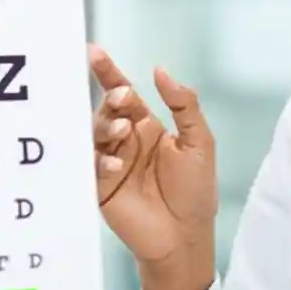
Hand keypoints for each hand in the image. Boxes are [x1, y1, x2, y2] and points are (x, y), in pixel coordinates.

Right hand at [90, 45, 217, 269]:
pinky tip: (118, 166)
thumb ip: (184, 105)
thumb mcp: (199, 142)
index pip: (124, 94)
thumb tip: (160, 71)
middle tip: (121, 99)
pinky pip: (91, 169)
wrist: (185, 236)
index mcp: (146, 127)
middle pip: (105, 111)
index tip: (94, 52)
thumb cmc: (195, 190)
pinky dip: (102, 163)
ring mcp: (110, 164)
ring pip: (94, 135)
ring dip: (105, 127)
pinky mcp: (100, 189)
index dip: (108, 73)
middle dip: (109, 101)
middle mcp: (124, 142)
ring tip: (123, 128)